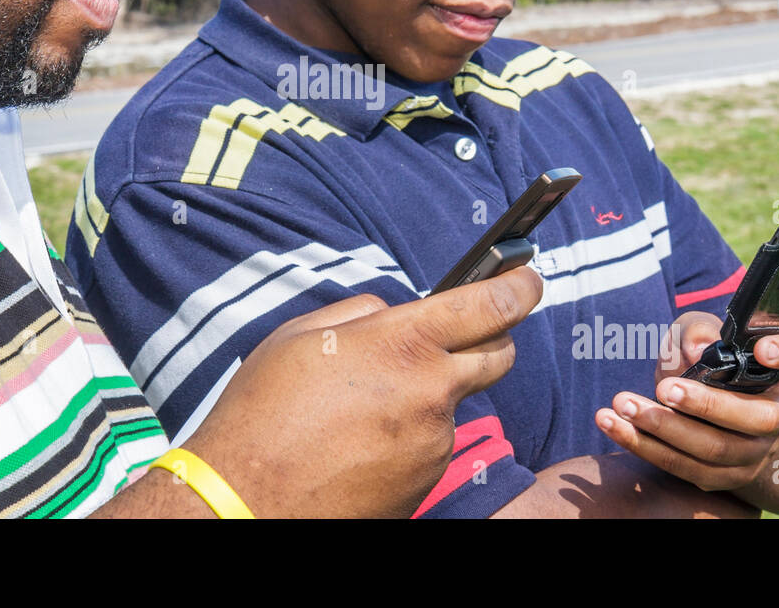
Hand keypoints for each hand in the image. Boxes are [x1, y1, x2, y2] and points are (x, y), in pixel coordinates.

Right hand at [178, 265, 542, 517]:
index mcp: (404, 344)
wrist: (250, 499)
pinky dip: (410, 435)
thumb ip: (362, 314)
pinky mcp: (427, 482)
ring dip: (431, 393)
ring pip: (454, 401)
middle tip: (459, 336)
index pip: (492, 305)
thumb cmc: (265, 411)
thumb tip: (392, 314)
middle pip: (500, 355)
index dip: (520, 286)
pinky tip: (362, 441)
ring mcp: (434, 442)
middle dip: (492, 338)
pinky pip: (431, 443)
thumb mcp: (302, 335)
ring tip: (365, 406)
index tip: (527, 279)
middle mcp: (433, 391)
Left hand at [593, 311, 778, 493]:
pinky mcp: (722, 476)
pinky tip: (612, 423)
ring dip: (663, 428)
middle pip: (757, 419)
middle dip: (707, 405)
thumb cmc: (699, 357)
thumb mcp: (696, 332)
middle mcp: (778, 415)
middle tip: (664, 388)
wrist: (693, 401)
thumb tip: (698, 346)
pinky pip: (684, 468)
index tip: (763, 348)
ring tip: (622, 403)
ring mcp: (754, 451)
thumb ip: (696, 330)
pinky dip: (644, 446)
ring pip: (715, 450)